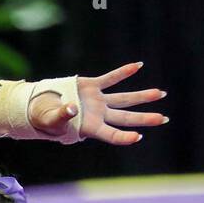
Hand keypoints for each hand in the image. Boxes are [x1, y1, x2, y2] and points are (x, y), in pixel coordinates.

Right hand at [30, 61, 166, 145]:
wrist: (40, 107)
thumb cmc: (45, 120)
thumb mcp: (50, 120)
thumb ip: (62, 115)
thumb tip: (72, 108)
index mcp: (90, 128)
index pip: (111, 134)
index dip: (124, 137)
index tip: (138, 137)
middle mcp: (98, 115)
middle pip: (125, 118)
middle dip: (144, 119)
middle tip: (163, 119)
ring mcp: (97, 101)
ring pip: (124, 99)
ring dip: (142, 97)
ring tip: (161, 94)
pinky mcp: (92, 87)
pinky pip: (111, 79)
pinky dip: (123, 72)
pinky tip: (138, 65)